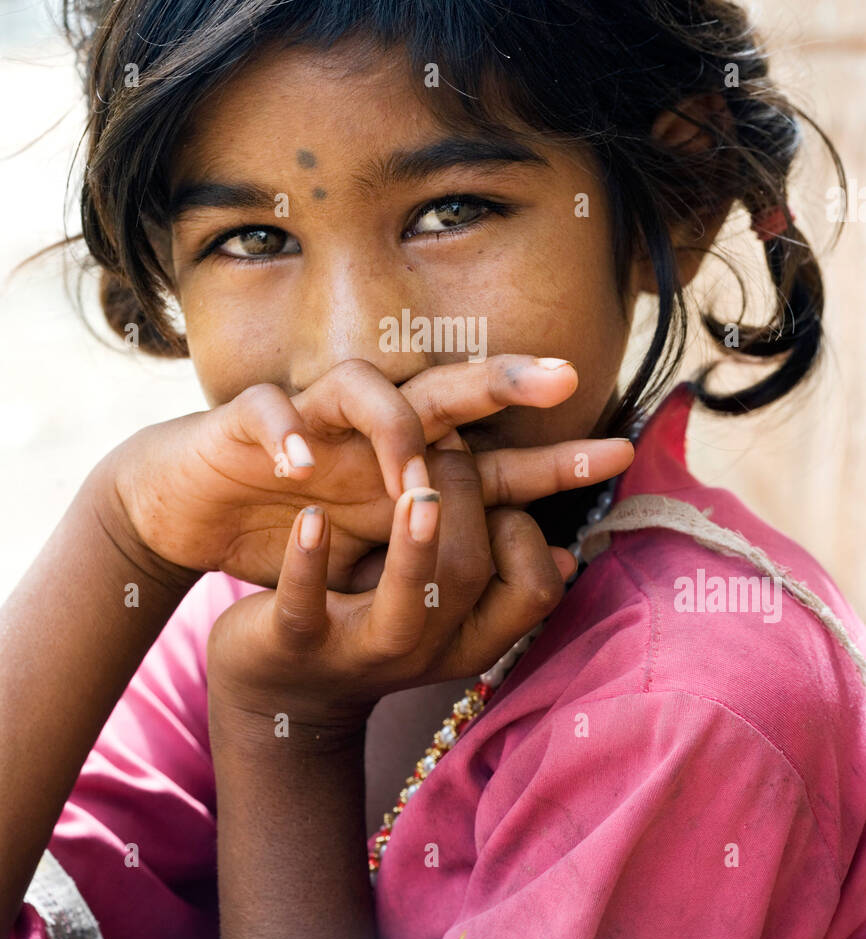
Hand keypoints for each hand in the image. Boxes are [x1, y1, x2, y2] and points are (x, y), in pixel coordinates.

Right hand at [108, 355, 632, 590]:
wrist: (197, 513)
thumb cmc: (301, 528)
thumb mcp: (385, 551)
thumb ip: (458, 549)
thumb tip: (556, 562)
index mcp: (410, 467)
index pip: (490, 459)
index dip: (551, 459)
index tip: (619, 456)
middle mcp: (370, 432)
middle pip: (443, 393)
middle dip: (500, 383)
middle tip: (559, 376)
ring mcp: (313, 420)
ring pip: (362, 389)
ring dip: (392, 427)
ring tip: (410, 478)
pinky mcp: (246, 424)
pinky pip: (267, 411)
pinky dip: (284, 432)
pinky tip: (299, 463)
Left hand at [206, 432, 579, 731]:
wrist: (277, 693)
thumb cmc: (370, 624)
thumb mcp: (436, 609)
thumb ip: (492, 577)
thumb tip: (564, 556)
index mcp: (468, 638)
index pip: (535, 591)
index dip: (526, 532)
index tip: (498, 489)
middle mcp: (424, 649)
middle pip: (470, 573)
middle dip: (463, 496)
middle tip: (444, 444)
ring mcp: (359, 650)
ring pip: (406, 603)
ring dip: (415, 543)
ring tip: (417, 493)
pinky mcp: (293, 643)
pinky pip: (305, 604)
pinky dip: (308, 559)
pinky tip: (312, 516)